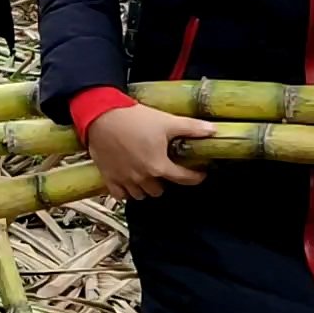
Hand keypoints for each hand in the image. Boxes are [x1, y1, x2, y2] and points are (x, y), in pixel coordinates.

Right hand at [85, 105, 214, 200]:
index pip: (184, 179)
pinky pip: (121, 195)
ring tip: (148, 173)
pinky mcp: (109, 179)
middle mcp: (143, 178)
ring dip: (146, 187)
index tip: (199, 173)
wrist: (101, 116)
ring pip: (141, 195)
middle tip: (165, 167)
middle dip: (165, 180)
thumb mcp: (166, 121)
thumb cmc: (133, 119)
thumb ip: (191, 128)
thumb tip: (212, 130)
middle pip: (160, 190)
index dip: (195, 176)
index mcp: (159, 166)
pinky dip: (127, 191)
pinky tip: (130, 180)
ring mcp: (125, 180)